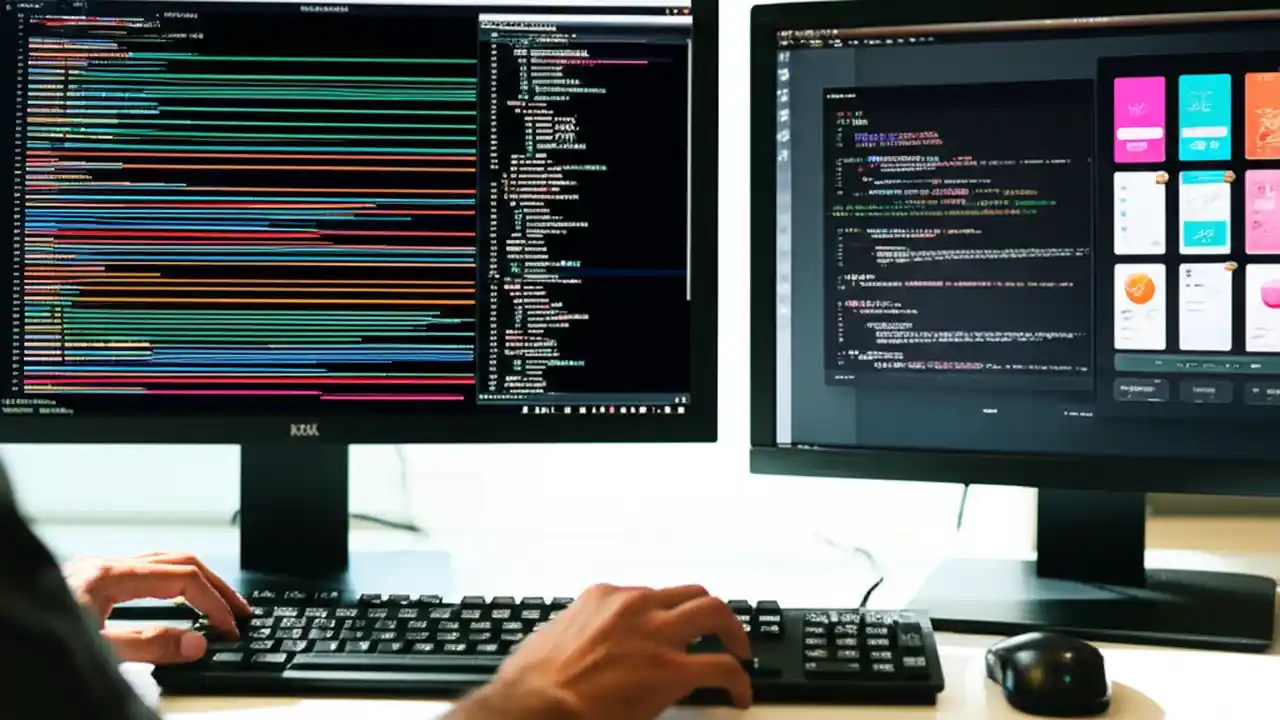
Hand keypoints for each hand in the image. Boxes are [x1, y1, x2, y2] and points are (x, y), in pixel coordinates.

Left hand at [62, 552, 249, 664]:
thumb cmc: (32, 641)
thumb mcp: (95, 649)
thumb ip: (148, 645)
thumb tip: (195, 642)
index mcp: (108, 574)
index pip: (180, 578)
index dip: (212, 603)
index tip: (229, 628)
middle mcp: (104, 565)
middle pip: (178, 561)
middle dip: (214, 585)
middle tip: (239, 611)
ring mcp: (97, 571)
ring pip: (162, 563)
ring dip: (196, 583)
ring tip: (218, 605)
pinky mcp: (91, 583)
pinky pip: (144, 573)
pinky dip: (172, 586)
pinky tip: (178, 603)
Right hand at [487, 583, 752, 719]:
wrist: (535, 704)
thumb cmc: (533, 680)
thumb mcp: (553, 637)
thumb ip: (578, 632)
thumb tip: (580, 645)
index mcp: (604, 598)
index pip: (649, 595)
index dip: (665, 614)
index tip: (670, 627)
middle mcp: (635, 606)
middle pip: (691, 593)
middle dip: (710, 612)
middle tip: (720, 630)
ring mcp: (656, 635)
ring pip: (715, 613)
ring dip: (733, 631)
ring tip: (740, 651)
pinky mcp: (673, 670)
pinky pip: (722, 668)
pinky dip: (738, 681)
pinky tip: (740, 695)